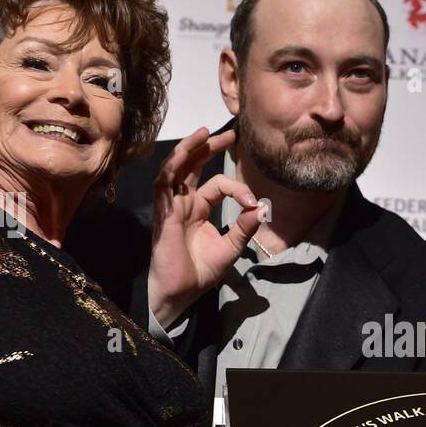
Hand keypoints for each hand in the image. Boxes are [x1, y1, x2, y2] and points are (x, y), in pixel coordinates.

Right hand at [147, 127, 265, 325]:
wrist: (180, 293)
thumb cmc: (200, 273)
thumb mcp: (231, 248)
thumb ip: (245, 228)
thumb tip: (262, 207)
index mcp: (199, 209)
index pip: (218, 185)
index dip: (238, 188)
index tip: (253, 201)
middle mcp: (184, 203)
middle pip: (193, 166)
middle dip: (209, 147)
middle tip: (231, 135)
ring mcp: (171, 206)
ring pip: (175, 169)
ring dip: (188, 149)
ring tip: (204, 132)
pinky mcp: (164, 214)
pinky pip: (164, 185)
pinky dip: (172, 168)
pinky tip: (183, 155)